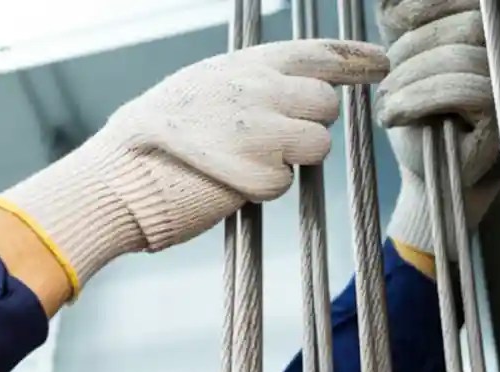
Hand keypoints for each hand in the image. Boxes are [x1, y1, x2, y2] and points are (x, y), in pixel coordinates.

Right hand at [0, 40, 387, 293]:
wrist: (118, 176)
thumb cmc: (153, 141)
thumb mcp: (199, 89)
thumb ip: (246, 87)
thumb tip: (282, 94)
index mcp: (244, 65)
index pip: (317, 53)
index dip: (354, 60)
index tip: (380, 64)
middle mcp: (259, 89)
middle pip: (324, 103)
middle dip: (309, 123)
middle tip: (272, 139)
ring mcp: (263, 130)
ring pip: (316, 145)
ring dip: (291, 159)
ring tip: (243, 162)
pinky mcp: (261, 173)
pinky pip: (285, 183)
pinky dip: (262, 190)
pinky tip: (228, 182)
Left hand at [375, 1, 499, 260]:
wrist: (429, 176)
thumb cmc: (417, 120)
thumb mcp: (400, 61)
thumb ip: (401, 24)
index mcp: (482, 30)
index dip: (426, 5)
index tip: (393, 27)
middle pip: (467, 23)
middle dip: (412, 48)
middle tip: (386, 79)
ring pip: (462, 57)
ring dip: (410, 79)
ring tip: (389, 102)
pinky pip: (467, 90)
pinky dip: (420, 99)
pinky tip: (396, 115)